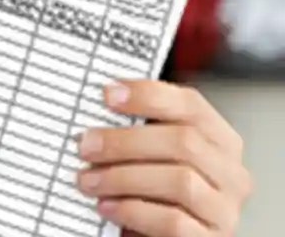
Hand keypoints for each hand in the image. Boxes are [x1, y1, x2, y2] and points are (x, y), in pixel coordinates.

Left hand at [77, 80, 251, 236]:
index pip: (192, 105)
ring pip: (180, 181)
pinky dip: (133, 211)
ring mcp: (224, 210)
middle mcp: (231, 173)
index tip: (107, 94)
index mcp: (220, 142)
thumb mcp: (153, 158)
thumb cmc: (156, 194)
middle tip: (85, 145)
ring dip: (123, 177)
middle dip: (125, 141)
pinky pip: (173, 222)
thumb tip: (99, 107)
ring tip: (88, 181)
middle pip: (184, 142)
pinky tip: (107, 207)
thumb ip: (140, 133)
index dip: (148, 95)